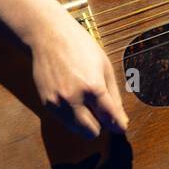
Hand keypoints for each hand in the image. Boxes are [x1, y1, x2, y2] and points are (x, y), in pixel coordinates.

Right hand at [27, 8, 129, 139]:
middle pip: (93, 131)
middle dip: (101, 125)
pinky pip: (64, 122)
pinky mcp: (46, 104)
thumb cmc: (81, 48)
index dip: (118, 124)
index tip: (121, 126)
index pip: (110, 118)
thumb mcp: (105, 67)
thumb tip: (121, 119)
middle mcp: (74, 98)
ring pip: (77, 131)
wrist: (49, 36)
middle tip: (104, 114)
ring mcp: (58, 102)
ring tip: (90, 106)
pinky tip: (76, 100)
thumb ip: (113, 96)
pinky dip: (73, 118)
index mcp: (93, 87)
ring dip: (86, 124)